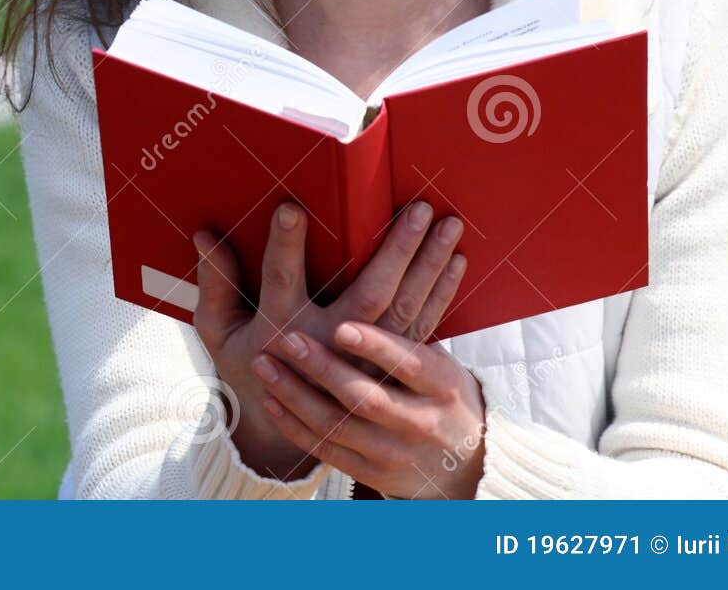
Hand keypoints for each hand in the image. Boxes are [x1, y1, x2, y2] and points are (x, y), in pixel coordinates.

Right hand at [192, 199, 466, 481]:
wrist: (289, 423)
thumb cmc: (248, 364)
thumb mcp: (219, 332)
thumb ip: (215, 283)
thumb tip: (204, 234)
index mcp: (280, 327)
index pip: (282, 279)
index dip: (285, 247)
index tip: (293, 209)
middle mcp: (328, 342)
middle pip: (368, 295)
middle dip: (396, 251)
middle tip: (417, 210)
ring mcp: (365, 358)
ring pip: (405, 308)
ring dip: (429, 264)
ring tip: (447, 224)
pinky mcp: (388, 364)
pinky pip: (421, 326)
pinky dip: (441, 292)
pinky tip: (455, 260)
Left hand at [256, 319, 487, 498]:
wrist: (463, 463)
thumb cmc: (439, 391)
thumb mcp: (440, 360)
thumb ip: (411, 325)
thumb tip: (386, 256)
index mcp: (442, 384)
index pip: (408, 363)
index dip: (376, 347)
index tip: (343, 328)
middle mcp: (421, 421)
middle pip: (366, 397)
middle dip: (324, 369)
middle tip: (288, 339)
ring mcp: (394, 452)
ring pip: (338, 424)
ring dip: (296, 395)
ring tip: (264, 364)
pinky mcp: (370, 473)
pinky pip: (326, 449)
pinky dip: (295, 426)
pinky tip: (270, 400)